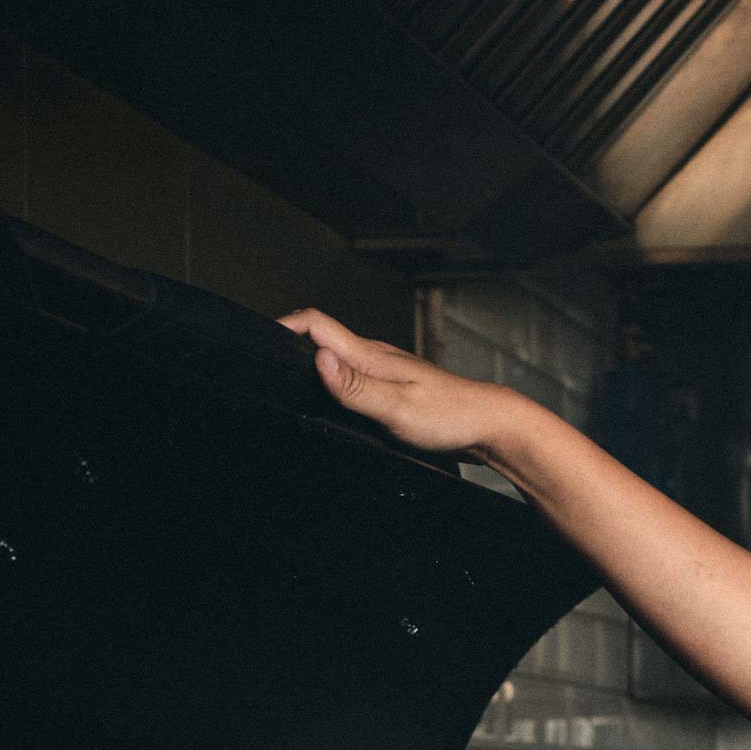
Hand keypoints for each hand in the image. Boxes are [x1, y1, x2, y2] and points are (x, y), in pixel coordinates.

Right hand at [280, 308, 531, 463]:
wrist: (490, 426)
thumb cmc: (450, 417)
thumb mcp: (396, 406)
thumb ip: (354, 386)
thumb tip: (317, 359)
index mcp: (371, 355)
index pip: (317, 324)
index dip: (284, 325)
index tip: (260, 339)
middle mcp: (377, 356)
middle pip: (323, 337)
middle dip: (292, 343)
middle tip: (269, 361)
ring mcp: (387, 370)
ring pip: (340, 357)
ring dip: (315, 362)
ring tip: (294, 379)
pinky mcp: (395, 386)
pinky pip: (357, 376)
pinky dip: (338, 381)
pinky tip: (336, 399)